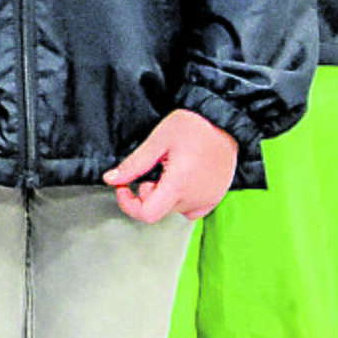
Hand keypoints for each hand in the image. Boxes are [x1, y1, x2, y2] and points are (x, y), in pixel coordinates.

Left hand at [104, 109, 237, 221]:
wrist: (227, 123)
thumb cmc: (195, 126)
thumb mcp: (158, 139)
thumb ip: (134, 163)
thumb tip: (110, 179)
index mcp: (179, 185)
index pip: (147, 214)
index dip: (129, 204)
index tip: (123, 187)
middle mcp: (195, 199)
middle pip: (159, 210)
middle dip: (146, 193)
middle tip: (152, 167)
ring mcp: (208, 201)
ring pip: (173, 209)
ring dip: (163, 194)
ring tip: (170, 168)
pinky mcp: (215, 198)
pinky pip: (190, 209)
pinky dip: (179, 198)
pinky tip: (181, 178)